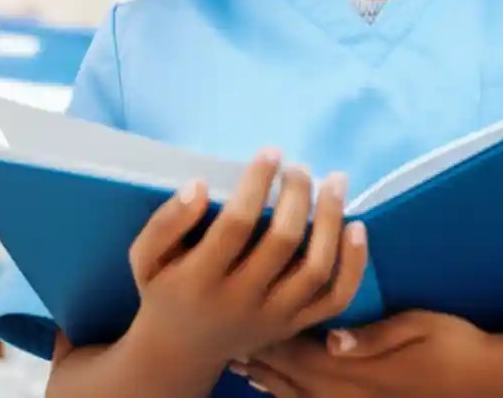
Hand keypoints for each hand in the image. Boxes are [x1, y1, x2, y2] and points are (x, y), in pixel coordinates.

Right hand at [125, 148, 369, 373]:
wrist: (182, 350)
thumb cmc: (165, 290)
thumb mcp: (146, 258)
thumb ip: (166, 222)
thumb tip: (200, 185)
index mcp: (200, 281)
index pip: (236, 225)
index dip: (257, 184)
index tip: (271, 153)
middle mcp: (241, 302)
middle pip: (283, 242)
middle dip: (297, 195)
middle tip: (299, 167)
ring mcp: (274, 318)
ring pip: (316, 269)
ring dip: (331, 220)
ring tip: (335, 182)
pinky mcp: (296, 325)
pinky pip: (336, 298)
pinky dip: (353, 263)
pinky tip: (356, 226)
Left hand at [231, 310, 491, 397]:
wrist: (483, 383)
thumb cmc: (454, 345)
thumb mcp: (419, 328)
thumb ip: (374, 338)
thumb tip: (333, 340)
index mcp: (357, 367)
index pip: (301, 348)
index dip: (269, 331)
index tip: (242, 310)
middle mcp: (348, 392)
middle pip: (290, 374)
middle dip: (259, 355)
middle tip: (228, 339)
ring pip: (297, 396)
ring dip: (267, 379)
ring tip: (241, 365)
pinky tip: (279, 391)